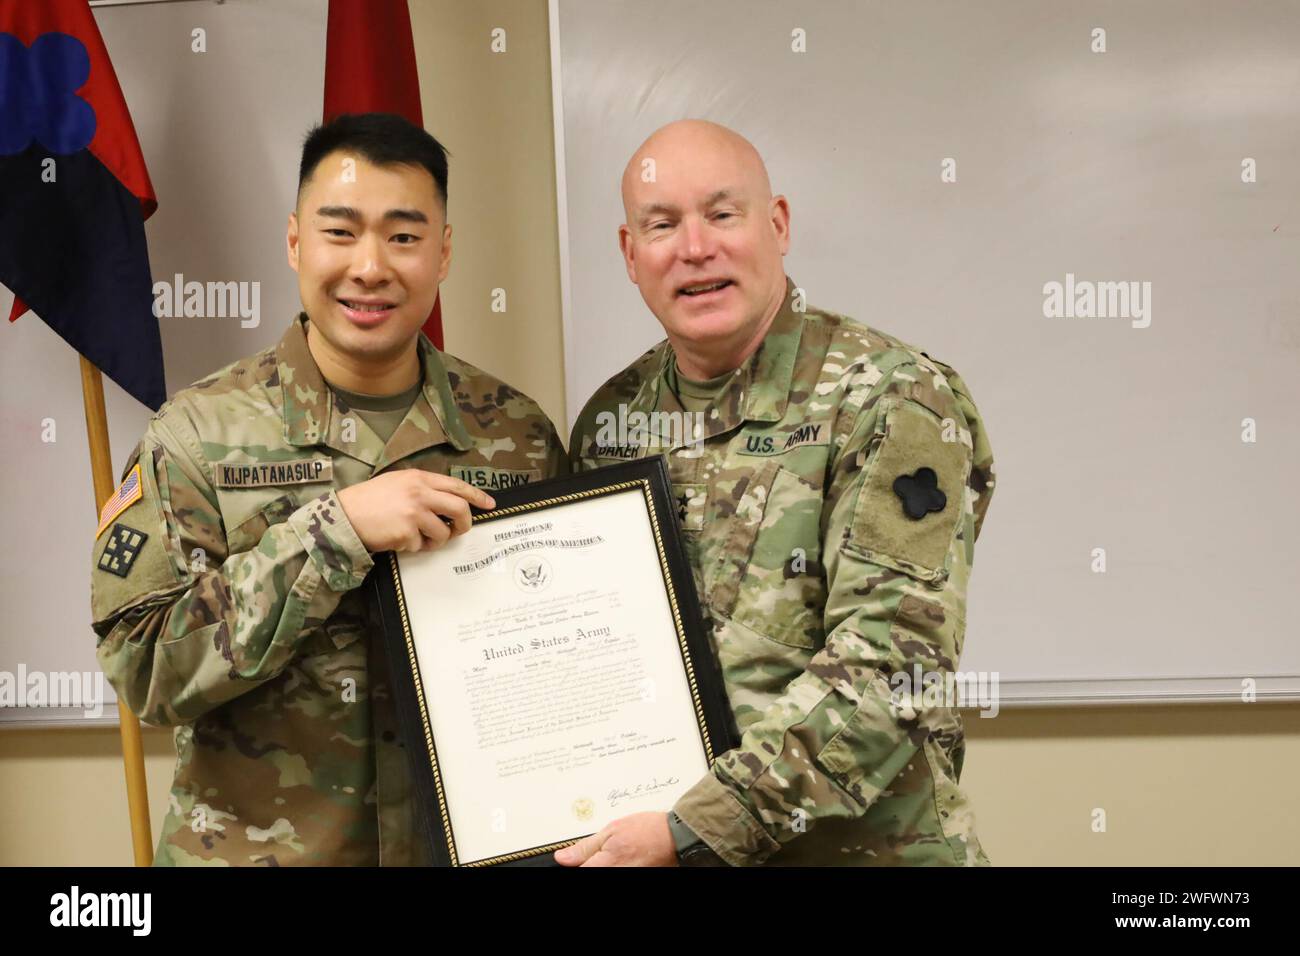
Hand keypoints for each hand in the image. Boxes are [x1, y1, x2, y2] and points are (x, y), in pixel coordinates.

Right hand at [336, 470, 493, 552]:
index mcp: (419, 478)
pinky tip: (398, 540)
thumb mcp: (397, 483)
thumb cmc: (369, 500)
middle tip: (459, 531)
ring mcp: (414, 513)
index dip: (477, 496)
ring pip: (443, 533)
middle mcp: (420, 493)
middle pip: (460, 509)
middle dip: (465, 523)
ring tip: (418, 538)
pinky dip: (413, 547)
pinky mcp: (407, 533)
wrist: (344, 516)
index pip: (457, 486)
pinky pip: (421, 546)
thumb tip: (449, 503)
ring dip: (435, 541)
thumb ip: (422, 488)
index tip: (490, 504)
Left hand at [553, 812, 676, 866]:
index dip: (575, 865)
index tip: (572, 861)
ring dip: (602, 866)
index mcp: (608, 862)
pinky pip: (616, 875)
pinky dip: (613, 867)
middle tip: (601, 856)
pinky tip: (619, 860)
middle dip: (591, 865)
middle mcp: (617, 874)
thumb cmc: (648, 830)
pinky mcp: (634, 877)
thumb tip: (563, 858)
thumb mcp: (613, 830)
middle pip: (591, 873)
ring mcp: (628, 876)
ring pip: (603, 874)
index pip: (580, 871)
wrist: (676, 837)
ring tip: (613, 856)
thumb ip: (586, 846)